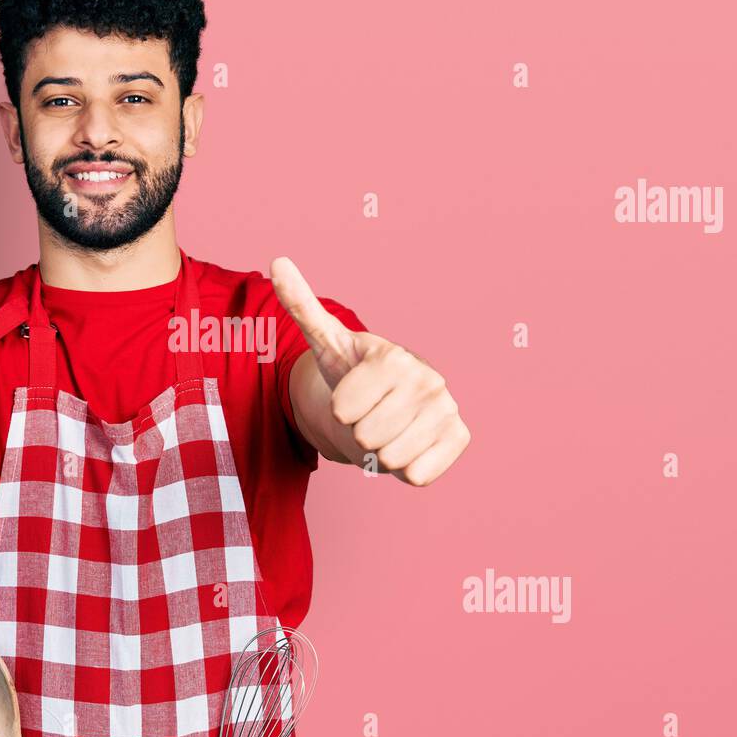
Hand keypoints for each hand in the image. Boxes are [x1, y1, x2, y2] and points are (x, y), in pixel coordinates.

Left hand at [271, 257, 469, 485]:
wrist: (389, 401)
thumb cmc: (352, 373)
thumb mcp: (325, 343)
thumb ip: (301, 305)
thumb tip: (276, 262)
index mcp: (392, 357)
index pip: (342, 410)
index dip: (339, 409)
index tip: (351, 395)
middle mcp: (428, 379)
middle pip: (365, 437)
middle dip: (360, 433)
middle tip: (370, 415)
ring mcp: (447, 408)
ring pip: (389, 459)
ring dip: (381, 453)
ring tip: (387, 428)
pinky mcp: (460, 437)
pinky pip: (417, 475)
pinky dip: (405, 469)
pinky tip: (409, 443)